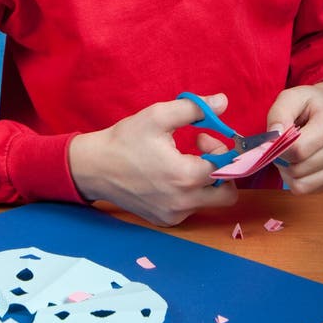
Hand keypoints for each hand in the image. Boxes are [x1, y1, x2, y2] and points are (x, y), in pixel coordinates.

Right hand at [68, 94, 237, 225]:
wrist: (94, 168)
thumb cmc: (125, 140)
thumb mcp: (158, 116)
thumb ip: (195, 108)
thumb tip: (223, 101)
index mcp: (186, 176)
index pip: (228, 167)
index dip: (221, 147)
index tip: (202, 135)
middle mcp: (184, 202)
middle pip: (227, 194)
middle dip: (221, 171)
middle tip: (201, 153)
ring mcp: (174, 215)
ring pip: (209, 201)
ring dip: (204, 180)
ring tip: (181, 160)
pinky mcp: (165, 221)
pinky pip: (191, 208)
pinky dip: (189, 191)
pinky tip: (169, 175)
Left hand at [266, 82, 322, 193]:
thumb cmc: (310, 103)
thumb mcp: (291, 97)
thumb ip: (278, 114)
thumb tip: (273, 138)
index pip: (297, 150)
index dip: (278, 147)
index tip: (275, 138)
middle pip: (297, 170)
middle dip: (282, 160)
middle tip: (283, 144)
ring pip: (300, 185)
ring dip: (288, 172)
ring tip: (292, 153)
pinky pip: (307, 190)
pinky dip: (297, 179)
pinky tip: (302, 162)